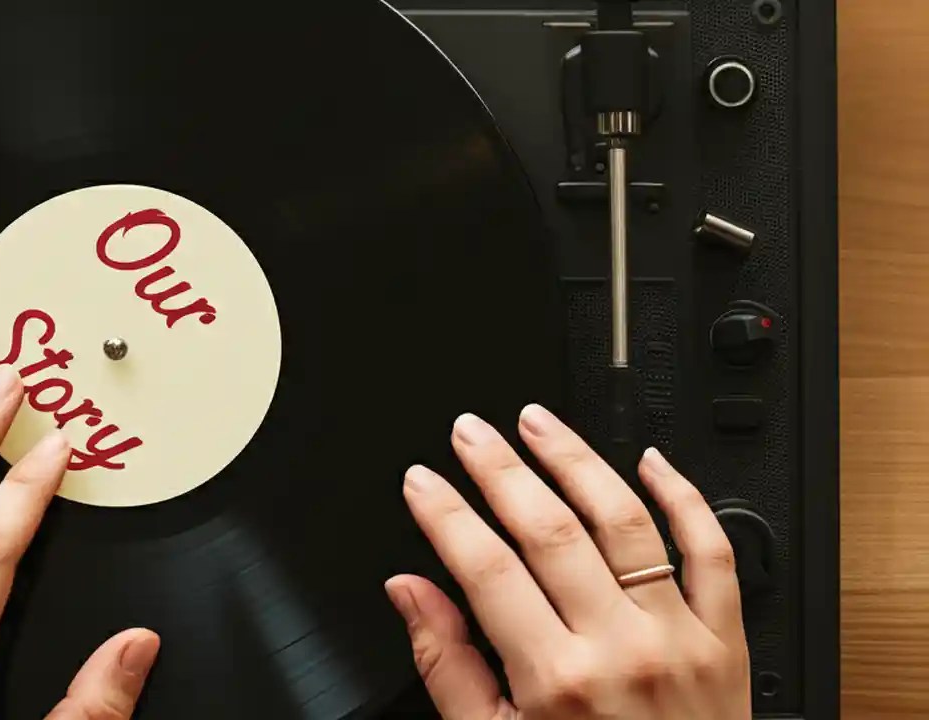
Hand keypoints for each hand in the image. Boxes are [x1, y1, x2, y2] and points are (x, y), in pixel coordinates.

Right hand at [386, 405, 749, 719]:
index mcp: (554, 681)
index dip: (445, 513)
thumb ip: (448, 666)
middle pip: (548, 528)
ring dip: (576, 460)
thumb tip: (409, 592)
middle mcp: (619, 650)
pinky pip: (713, 551)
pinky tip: (651, 461)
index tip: (422, 481)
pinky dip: (685, 497)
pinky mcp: (727, 640)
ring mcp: (679, 639)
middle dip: (499, 468)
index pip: (485, 567)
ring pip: (625, 520)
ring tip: (538, 423)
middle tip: (469, 432)